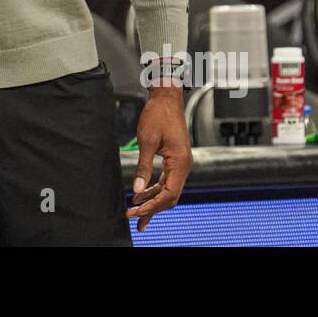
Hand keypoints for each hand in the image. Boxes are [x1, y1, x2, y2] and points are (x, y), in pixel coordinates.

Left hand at [125, 86, 191, 231]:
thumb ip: (143, 167)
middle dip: (152, 209)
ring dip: (153, 202)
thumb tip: (137, 190)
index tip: (134, 211)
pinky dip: (155, 190)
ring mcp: (181, 164)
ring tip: (136, 213)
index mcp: (180, 163)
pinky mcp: (175, 161)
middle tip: (133, 218)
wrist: (166, 98)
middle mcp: (184, 166)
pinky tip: (141, 195)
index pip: (168, 194)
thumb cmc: (157, 115)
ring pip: (168, 190)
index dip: (151, 206)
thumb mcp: (147, 141)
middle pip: (170, 197)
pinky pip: (167, 181)